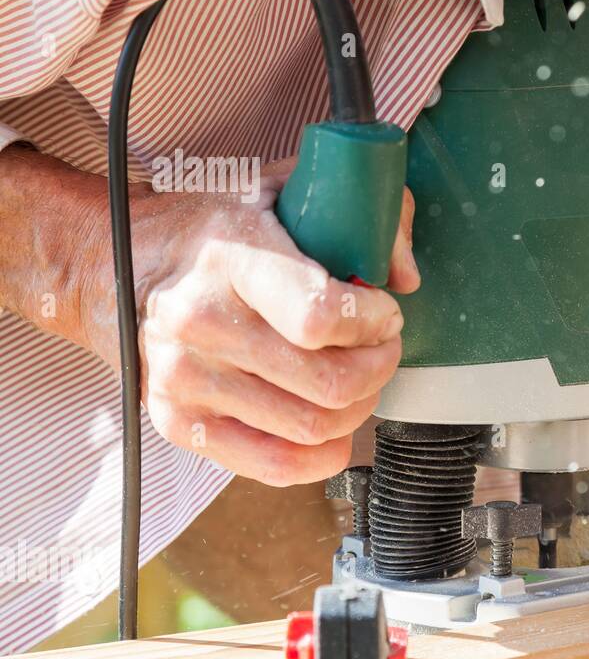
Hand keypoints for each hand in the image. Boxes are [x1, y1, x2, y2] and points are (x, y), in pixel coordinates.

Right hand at [80, 160, 419, 485]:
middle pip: (328, 382)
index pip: (319, 317)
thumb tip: (404, 277)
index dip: (372, 322)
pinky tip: (337, 422)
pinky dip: (325, 455)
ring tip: (360, 376)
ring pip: (314, 426)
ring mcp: (186, 381)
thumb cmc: (212, 232)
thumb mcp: (282, 193)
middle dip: (379, 366)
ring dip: (360, 405)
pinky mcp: (180, 424)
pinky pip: (277, 465)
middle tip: (382, 347)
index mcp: (228, 260)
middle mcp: (200, 325)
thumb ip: (357, 214)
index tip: (384, 311)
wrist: (114, 269)